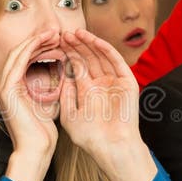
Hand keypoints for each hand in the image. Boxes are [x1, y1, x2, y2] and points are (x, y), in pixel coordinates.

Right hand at [0, 29, 59, 180]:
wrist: (35, 150)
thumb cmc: (43, 132)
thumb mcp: (47, 102)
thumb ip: (49, 85)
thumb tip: (62, 69)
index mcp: (9, 90)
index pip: (22, 61)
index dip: (37, 48)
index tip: (55, 41)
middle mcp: (2, 86)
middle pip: (19, 54)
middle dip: (37, 41)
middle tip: (55, 32)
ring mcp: (2, 87)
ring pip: (18, 54)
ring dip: (36, 41)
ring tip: (53, 34)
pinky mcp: (8, 89)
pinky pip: (20, 61)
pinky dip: (33, 49)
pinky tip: (46, 43)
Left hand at [59, 29, 155, 180]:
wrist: (110, 148)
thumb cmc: (90, 137)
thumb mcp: (69, 115)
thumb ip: (65, 94)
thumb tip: (61, 75)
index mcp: (88, 90)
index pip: (77, 66)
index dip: (67, 54)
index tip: (54, 43)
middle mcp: (102, 83)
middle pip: (87, 58)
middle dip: (75, 45)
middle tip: (63, 34)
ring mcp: (115, 81)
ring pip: (101, 56)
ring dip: (89, 43)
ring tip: (76, 33)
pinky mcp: (127, 81)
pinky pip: (116, 61)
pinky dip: (105, 49)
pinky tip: (93, 41)